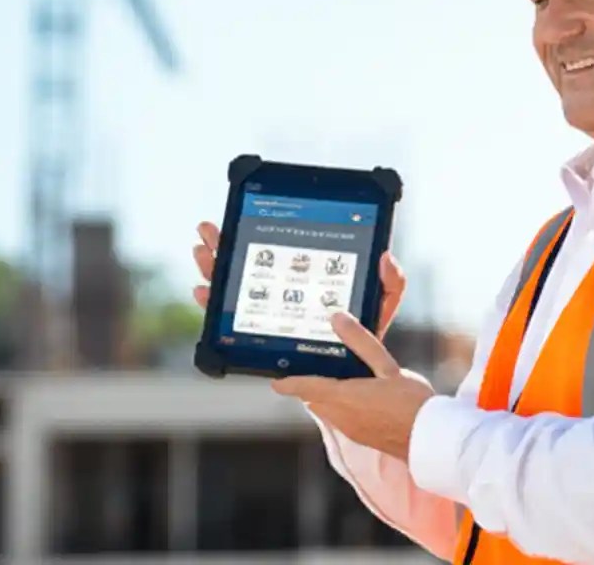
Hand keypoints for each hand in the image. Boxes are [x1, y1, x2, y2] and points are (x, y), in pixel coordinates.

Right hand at [190, 221, 408, 339]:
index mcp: (306, 277)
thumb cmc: (364, 336)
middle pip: (250, 262)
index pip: (279, 248)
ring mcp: (268, 312)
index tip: (245, 214)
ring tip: (202, 250)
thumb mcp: (380, 307)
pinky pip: (231, 320)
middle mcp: (282, 291)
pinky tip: (203, 293)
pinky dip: (213, 306)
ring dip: (214, 267)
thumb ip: (391, 284)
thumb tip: (386, 258)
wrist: (351, 380)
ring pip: (235, 285)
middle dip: (225, 243)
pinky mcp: (259, 336)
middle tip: (208, 228)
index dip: (259, 231)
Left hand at [272, 311, 434, 461]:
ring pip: (329, 410)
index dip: (289, 382)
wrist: (431, 440)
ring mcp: (352, 430)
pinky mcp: (363, 437)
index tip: (276, 379)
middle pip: (315, 399)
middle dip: (312, 386)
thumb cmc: (412, 403)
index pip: (305, 388)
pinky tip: (362, 396)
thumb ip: (361, 343)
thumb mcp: (388, 367)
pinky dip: (343, 406)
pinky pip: (343, 419)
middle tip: (315, 365)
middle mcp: (341, 416)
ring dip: (328, 396)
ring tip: (341, 376)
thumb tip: (337, 319)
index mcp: (343, 397)